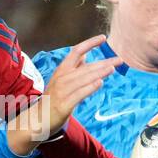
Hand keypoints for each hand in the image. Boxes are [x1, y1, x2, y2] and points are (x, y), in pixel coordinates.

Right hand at [8, 35, 119, 149]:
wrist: (38, 119)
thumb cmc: (54, 98)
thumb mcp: (61, 80)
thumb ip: (74, 68)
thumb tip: (86, 55)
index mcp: (61, 70)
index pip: (76, 51)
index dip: (90, 43)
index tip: (103, 38)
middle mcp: (61, 78)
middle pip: (85, 67)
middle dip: (103, 62)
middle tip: (119, 59)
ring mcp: (62, 91)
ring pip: (83, 79)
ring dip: (99, 73)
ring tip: (112, 68)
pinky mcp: (64, 105)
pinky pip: (79, 94)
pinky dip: (89, 88)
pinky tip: (99, 83)